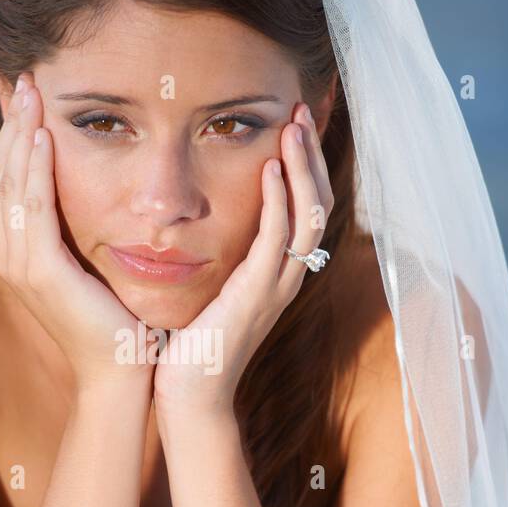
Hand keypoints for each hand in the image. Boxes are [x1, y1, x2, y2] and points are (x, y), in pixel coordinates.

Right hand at [0, 72, 150, 392]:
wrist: (122, 371)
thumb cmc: (117, 320)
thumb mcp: (93, 265)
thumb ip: (82, 231)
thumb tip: (96, 191)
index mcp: (19, 252)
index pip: (10, 180)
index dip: (14, 135)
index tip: (25, 94)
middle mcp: (10, 255)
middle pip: (4, 174)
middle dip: (12, 124)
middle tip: (21, 77)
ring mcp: (20, 264)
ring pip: (13, 184)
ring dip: (21, 134)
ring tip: (29, 92)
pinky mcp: (41, 272)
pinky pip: (34, 208)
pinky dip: (37, 168)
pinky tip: (44, 136)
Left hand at [153, 101, 332, 423]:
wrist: (187, 396)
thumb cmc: (188, 345)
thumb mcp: (209, 289)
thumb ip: (218, 256)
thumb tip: (196, 220)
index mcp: (277, 273)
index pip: (306, 207)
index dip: (306, 165)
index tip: (292, 125)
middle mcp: (287, 276)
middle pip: (320, 203)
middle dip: (312, 155)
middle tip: (300, 111)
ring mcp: (276, 286)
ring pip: (309, 215)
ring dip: (302, 167)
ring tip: (293, 126)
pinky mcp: (257, 294)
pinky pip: (277, 239)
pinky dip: (277, 200)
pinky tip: (270, 168)